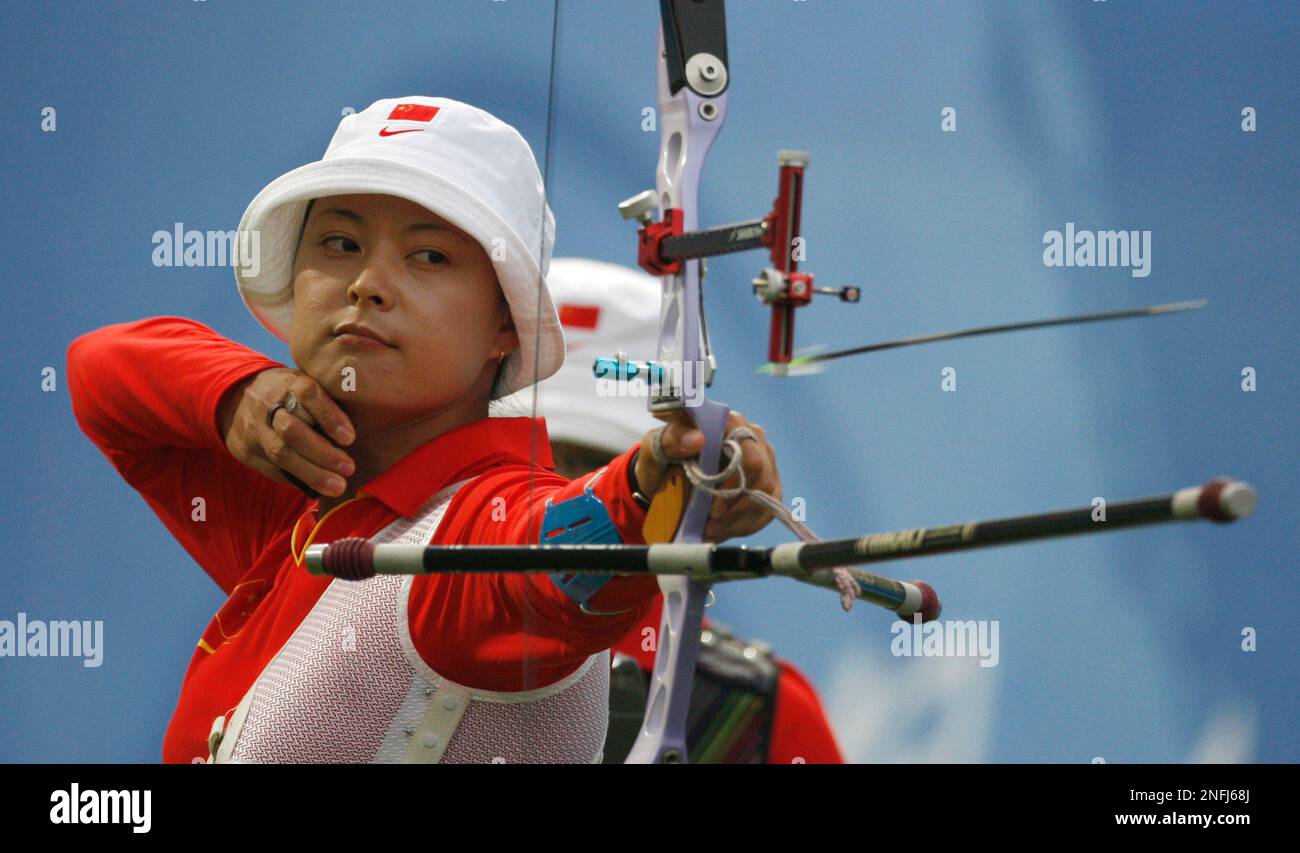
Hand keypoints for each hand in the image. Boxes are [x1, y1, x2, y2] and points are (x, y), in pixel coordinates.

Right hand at [217, 367, 356, 497]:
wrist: (234, 397)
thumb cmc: (286, 393)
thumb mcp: (302, 383)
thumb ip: (324, 401)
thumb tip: (354, 433)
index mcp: (288, 382)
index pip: (308, 394)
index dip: (329, 416)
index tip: (350, 438)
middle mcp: (269, 405)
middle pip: (293, 430)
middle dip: (322, 452)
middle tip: (349, 468)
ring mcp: (255, 429)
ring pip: (282, 453)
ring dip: (312, 473)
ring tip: (337, 486)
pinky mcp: (247, 451)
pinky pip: (272, 468)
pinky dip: (296, 479)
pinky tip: (316, 487)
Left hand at [634, 409, 781, 542]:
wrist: (665, 482)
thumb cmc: (663, 460)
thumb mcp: (656, 449)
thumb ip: (670, 440)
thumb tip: (698, 439)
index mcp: (728, 422)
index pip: (744, 445)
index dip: (732, 478)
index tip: (713, 504)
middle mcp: (752, 437)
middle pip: (759, 473)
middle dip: (735, 505)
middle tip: (710, 520)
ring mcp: (764, 461)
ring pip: (765, 494)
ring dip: (736, 518)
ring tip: (710, 527)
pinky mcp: (768, 485)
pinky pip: (766, 509)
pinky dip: (743, 525)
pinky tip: (721, 528)